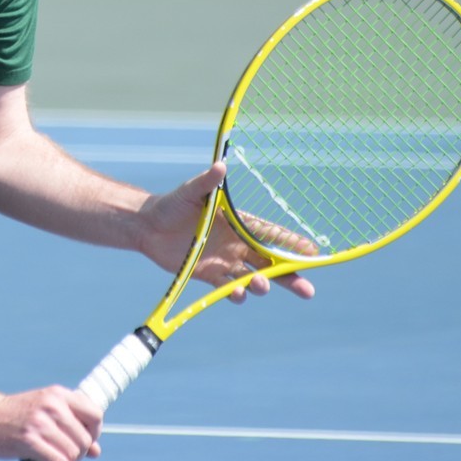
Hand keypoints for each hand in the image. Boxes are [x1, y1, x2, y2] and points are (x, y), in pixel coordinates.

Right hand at [0, 386, 101, 460]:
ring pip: (73, 452)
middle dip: (80, 452)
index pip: (95, 414)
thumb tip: (96, 451)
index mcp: (58, 394)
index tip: (85, 441)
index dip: (94, 432)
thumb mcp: (46, 411)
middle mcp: (51, 405)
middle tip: (69, 456)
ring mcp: (39, 422)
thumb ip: (72, 426)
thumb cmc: (16, 416)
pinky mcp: (29, 440)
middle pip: (85, 438)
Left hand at [136, 161, 315, 301]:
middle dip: (290, 276)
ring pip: (253, 278)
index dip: (292, 244)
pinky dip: (235, 293)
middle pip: (270, 263)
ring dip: (262, 285)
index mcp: (238, 223)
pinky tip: (238, 295)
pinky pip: (227, 288)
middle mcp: (236, 244)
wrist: (148, 225)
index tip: (313, 253)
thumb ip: (207, 182)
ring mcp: (224, 261)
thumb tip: (220, 165)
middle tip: (308, 290)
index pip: (271, 234)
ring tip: (262, 286)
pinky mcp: (209, 275)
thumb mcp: (190, 192)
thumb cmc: (172, 204)